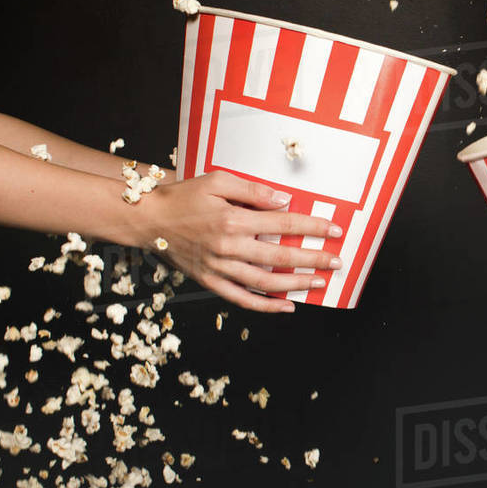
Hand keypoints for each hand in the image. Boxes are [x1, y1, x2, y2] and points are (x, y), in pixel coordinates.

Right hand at [136, 171, 343, 312]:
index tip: (334, 229)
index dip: (313, 226)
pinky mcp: (210, 281)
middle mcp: (229, 246)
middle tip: (337, 261)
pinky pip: (242, 299)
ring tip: (320, 283)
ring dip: (296, 284)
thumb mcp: (218, 181)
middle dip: (314, 259)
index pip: (284, 223)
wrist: (149, 219)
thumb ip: (252, 190)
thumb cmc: (184, 196)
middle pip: (281, 256)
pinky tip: (286, 306)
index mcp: (234, 219)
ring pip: (266, 282)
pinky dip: (266, 305)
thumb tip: (284, 200)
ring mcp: (219, 267)